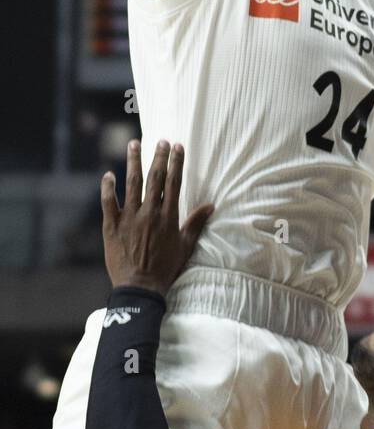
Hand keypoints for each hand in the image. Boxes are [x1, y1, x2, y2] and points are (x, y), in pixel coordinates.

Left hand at [101, 140, 212, 296]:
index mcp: (168, 216)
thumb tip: (210, 205)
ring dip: (133, 162)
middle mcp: (149, 213)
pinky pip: (108, 203)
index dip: (176, 163)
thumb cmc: (165, 268)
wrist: (140, 288)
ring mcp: (129, 218)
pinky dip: (107, 188)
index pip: (173, 182)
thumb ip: (196, 223)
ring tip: (133, 144)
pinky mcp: (112, 226)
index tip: (177, 146)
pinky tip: (108, 174)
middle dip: (158, 157)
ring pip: (131, 184)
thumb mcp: (185, 246)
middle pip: (154, 178)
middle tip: (160, 140)